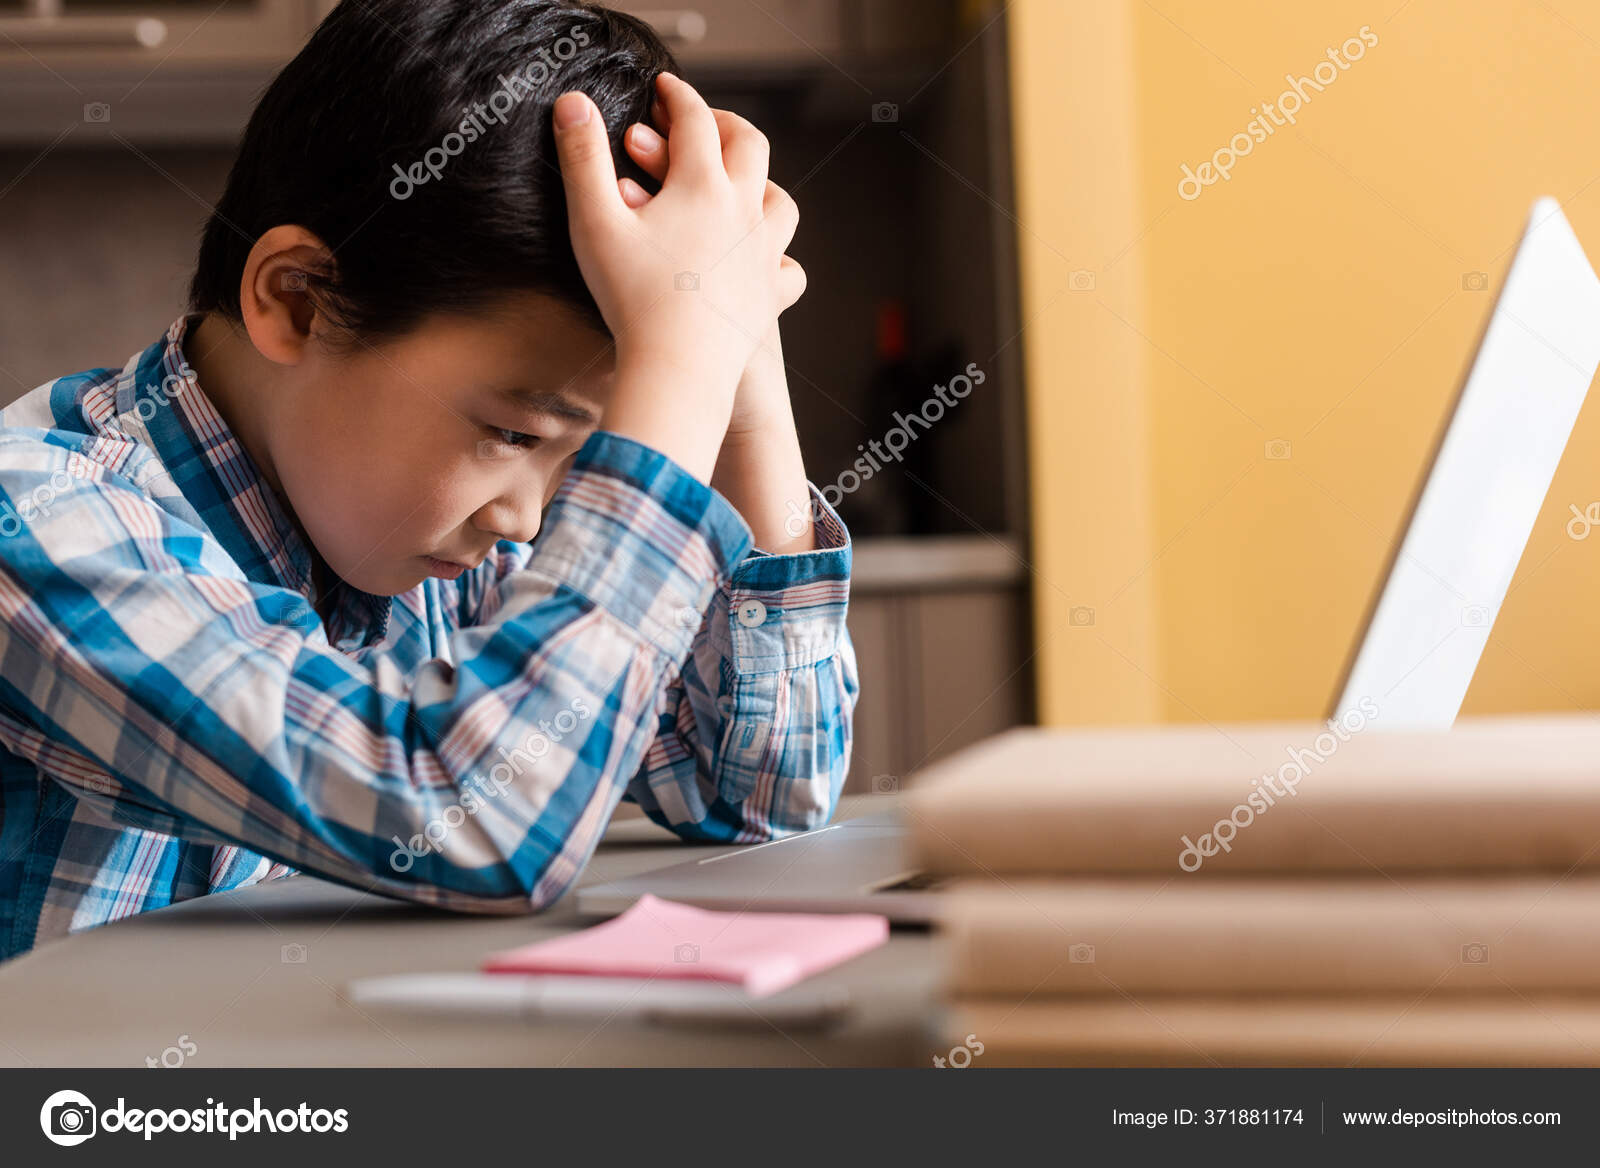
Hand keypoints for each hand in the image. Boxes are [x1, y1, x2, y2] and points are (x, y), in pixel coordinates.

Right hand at [550, 73, 801, 407]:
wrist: (678, 369)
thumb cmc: (632, 299)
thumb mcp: (594, 222)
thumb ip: (583, 159)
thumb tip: (572, 102)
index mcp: (703, 185)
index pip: (695, 120)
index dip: (678, 97)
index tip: (664, 89)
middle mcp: (744, 212)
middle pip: (750, 146)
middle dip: (725, 125)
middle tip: (701, 124)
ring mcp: (764, 254)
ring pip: (781, 201)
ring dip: (761, 183)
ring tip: (737, 186)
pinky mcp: (769, 296)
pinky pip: (789, 268)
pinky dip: (778, 256)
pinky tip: (760, 260)